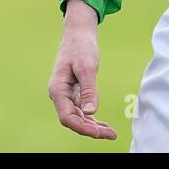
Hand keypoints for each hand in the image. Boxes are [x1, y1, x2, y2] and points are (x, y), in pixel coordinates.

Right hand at [48, 0, 116, 138]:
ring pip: (78, 117)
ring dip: (93, 126)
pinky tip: (104, 125)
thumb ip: (89, 89)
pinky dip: (93, 118)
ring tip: (111, 133)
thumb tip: (91, 112)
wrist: (78, 33)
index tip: (98, 133)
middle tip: (111, 135)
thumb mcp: (87, 66)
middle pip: (73, 120)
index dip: (82, 128)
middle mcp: (60, 95)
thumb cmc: (81, 46)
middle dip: (91, 130)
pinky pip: (82, 110)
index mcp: (58, 89)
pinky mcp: (74, 92)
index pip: (67, 117)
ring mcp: (66, 95)